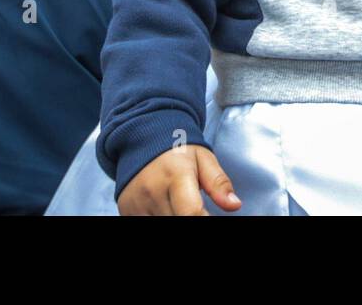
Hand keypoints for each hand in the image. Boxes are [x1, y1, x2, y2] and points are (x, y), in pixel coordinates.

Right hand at [116, 144, 240, 215]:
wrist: (141, 138)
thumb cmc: (177, 149)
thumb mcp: (203, 158)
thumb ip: (218, 182)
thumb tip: (234, 205)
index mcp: (175, 176)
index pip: (191, 213)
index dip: (204, 219)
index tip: (210, 216)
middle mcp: (153, 192)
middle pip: (178, 222)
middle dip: (192, 218)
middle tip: (197, 207)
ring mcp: (137, 203)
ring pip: (163, 224)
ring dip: (175, 218)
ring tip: (181, 204)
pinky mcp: (127, 211)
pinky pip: (147, 222)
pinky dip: (161, 217)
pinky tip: (167, 208)